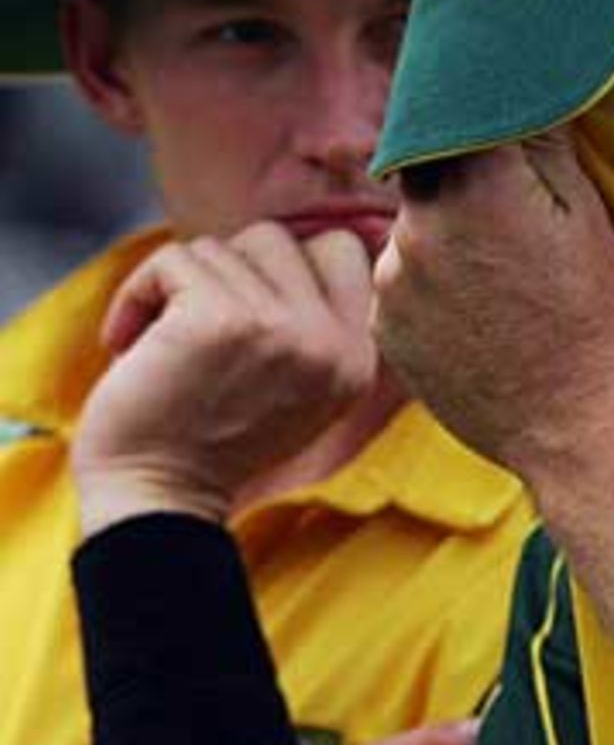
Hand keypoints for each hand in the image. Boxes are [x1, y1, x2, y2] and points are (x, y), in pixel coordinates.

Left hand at [72, 222, 376, 532]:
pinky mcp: (218, 318)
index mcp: (355, 358)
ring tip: (160, 339)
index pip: (341, 249)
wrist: (157, 505)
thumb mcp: (298, 388)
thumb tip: (286, 242)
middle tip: (195, 323)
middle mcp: (328, 341)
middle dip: (225, 271)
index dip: (282, 264)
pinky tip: (127, 339)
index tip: (240, 305)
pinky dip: (138, 292)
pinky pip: (173, 259)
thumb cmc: (210, 445)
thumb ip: (310, 321)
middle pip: (277, 240)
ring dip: (177, 287)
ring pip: (221, 247)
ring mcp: (278, 328)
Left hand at [372, 133, 613, 483]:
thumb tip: (520, 82)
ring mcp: (391, 284)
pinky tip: (481, 314)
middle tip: (513, 212)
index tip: (494, 115)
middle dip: (465, 180)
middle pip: (430, 172)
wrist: (579, 433)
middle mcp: (415, 229)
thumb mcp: (588, 216)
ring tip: (504, 279)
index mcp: (471, 188)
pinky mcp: (383, 330)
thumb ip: (541, 140)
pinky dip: (433, 286)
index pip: (450, 113)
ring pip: (415, 230)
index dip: (473, 111)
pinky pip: (403, 283)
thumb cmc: (598, 322)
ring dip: (448, 236)